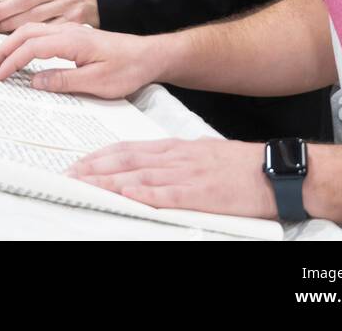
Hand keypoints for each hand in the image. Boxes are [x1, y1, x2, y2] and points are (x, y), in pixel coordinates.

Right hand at [0, 21, 157, 98]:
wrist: (148, 55)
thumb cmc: (127, 69)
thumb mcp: (97, 83)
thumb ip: (64, 80)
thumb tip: (33, 81)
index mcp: (72, 40)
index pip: (32, 47)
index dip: (11, 62)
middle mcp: (68, 31)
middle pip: (25, 33)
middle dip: (2, 49)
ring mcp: (70, 31)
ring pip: (31, 30)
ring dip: (10, 43)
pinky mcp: (73, 35)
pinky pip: (41, 32)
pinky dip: (23, 40)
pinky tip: (18, 51)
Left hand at [66, 138, 276, 218]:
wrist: (273, 170)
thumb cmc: (240, 166)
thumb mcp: (202, 154)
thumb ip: (175, 160)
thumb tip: (149, 168)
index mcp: (175, 147)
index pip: (128, 149)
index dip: (100, 156)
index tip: (79, 163)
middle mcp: (175, 157)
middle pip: (126, 160)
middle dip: (94, 167)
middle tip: (68, 174)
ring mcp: (186, 174)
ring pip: (137, 175)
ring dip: (107, 180)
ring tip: (83, 185)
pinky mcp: (199, 193)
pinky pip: (164, 194)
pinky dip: (141, 194)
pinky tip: (124, 195)